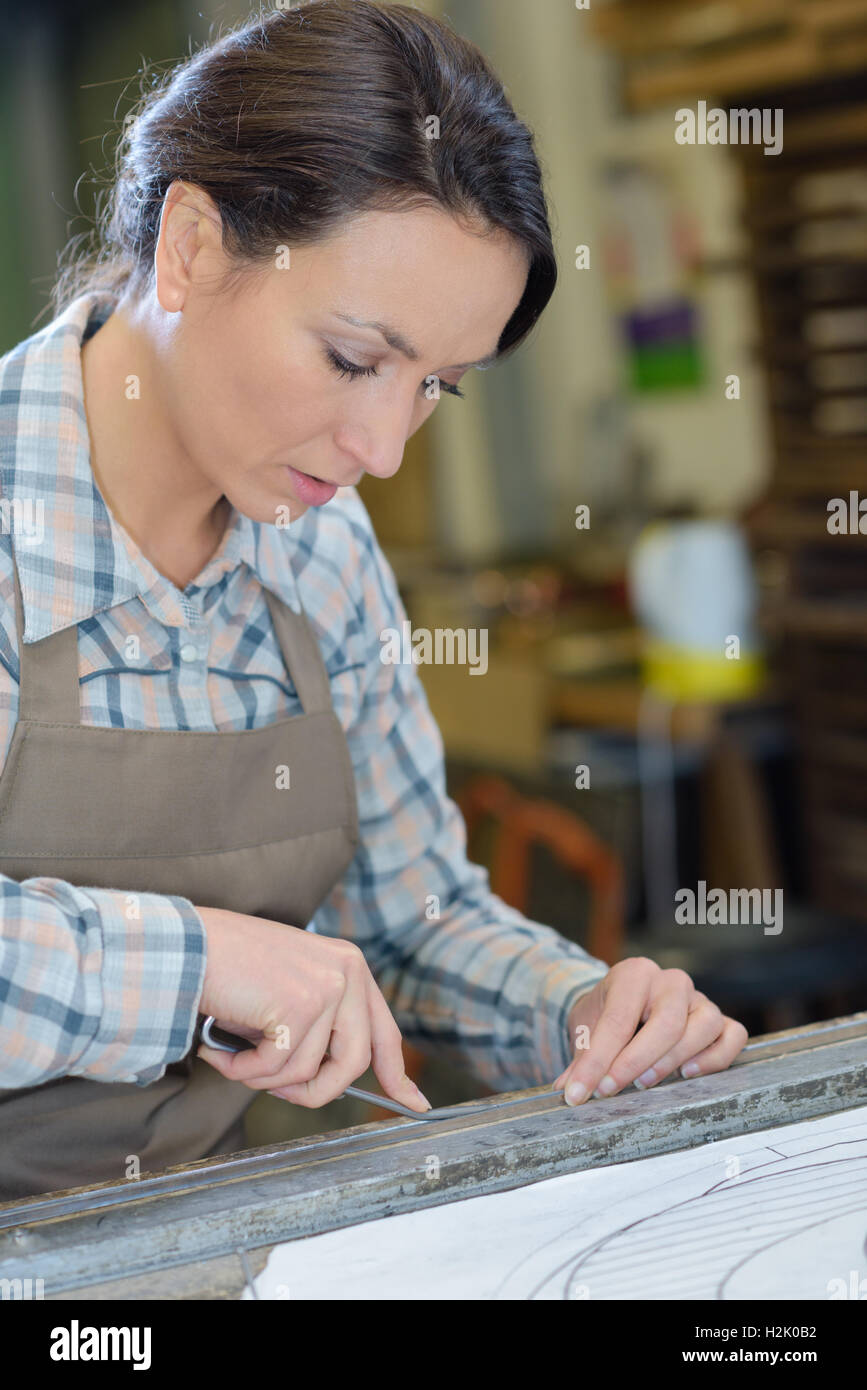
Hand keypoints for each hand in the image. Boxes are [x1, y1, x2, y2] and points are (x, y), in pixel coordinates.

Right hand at [194, 907, 431, 1112]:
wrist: (187, 943)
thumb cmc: (229, 967)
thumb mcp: (289, 989)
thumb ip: (319, 1024)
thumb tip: (330, 1080)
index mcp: (350, 967)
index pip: (384, 1032)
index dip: (398, 1076)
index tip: (414, 1104)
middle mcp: (348, 973)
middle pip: (353, 1064)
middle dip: (314, 1091)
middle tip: (275, 1089)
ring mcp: (326, 988)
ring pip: (306, 1071)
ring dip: (262, 1077)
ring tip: (231, 1054)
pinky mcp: (297, 1006)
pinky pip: (274, 1068)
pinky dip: (240, 1069)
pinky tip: (217, 1048)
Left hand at [553, 958, 747, 1105]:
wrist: (623, 1002)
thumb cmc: (605, 1013)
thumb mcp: (585, 1027)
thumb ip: (580, 1059)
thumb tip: (567, 1091)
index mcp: (633, 974)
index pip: (618, 1020)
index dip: (598, 1060)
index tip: (581, 1092)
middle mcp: (670, 980)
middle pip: (667, 1022)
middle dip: (636, 1062)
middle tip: (610, 1090)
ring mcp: (698, 998)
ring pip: (704, 1025)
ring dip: (674, 1061)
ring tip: (644, 1083)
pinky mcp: (719, 1019)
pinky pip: (733, 1035)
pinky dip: (716, 1058)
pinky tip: (688, 1074)